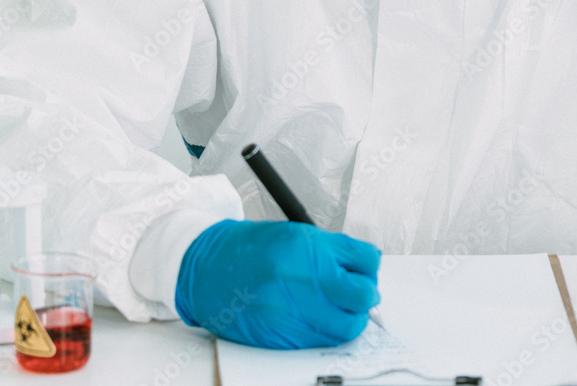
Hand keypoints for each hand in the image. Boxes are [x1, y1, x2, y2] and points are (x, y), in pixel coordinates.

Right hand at [174, 220, 380, 348]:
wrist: (206, 268)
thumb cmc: (250, 249)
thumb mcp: (297, 234)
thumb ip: (336, 250)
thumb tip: (369, 266)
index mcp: (307, 248)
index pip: (365, 262)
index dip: (369, 268)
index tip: (365, 271)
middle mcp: (300, 279)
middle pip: (362, 297)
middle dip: (366, 296)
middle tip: (358, 293)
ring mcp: (290, 310)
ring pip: (346, 326)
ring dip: (350, 318)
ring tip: (339, 308)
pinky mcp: (280, 336)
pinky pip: (321, 341)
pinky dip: (327, 332)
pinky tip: (318, 318)